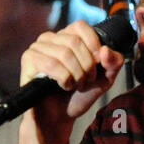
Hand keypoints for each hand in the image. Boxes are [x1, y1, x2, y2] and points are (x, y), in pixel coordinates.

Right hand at [18, 19, 124, 143]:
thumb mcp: (104, 79)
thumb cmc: (78, 96)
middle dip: (86, 66)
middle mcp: (51, 38)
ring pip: (64, 53)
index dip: (93, 45)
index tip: (97, 64)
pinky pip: (51, 64)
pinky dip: (63, 78)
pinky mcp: (28, 59)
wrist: (60, 117)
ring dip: (75, 75)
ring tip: (74, 85)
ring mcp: (38, 48)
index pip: (81, 26)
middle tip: (84, 81)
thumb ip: (114, 63)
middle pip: (75, 42)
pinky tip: (62, 86)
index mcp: (67, 36)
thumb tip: (106, 50)